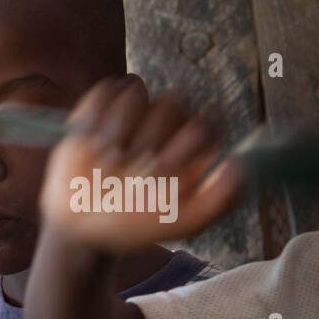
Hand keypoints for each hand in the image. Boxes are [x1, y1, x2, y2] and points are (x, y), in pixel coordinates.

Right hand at [39, 76, 245, 251]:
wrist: (82, 226)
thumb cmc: (135, 223)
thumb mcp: (182, 222)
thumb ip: (220, 200)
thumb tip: (236, 163)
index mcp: (194, 141)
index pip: (207, 120)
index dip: (189, 142)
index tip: (168, 172)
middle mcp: (167, 121)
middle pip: (174, 101)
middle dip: (152, 138)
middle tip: (136, 170)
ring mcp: (131, 112)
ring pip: (137, 92)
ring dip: (119, 130)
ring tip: (109, 161)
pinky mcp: (97, 108)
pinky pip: (104, 92)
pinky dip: (96, 118)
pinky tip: (92, 146)